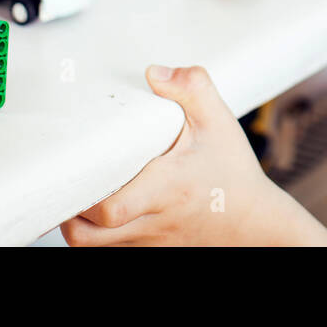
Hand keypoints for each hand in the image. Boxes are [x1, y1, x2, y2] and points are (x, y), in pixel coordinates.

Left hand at [61, 65, 326, 245]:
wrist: (256, 223)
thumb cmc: (234, 174)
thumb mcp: (219, 122)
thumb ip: (192, 88)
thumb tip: (155, 73)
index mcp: (167, 189)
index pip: (110, 208)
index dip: (85, 194)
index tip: (81, 167)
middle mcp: (153, 223)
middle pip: (88, 237)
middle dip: (71, 212)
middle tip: (71, 182)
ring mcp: (150, 244)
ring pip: (93, 248)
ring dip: (80, 225)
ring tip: (82, 196)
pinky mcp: (151, 253)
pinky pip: (110, 252)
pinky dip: (99, 236)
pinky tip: (101, 212)